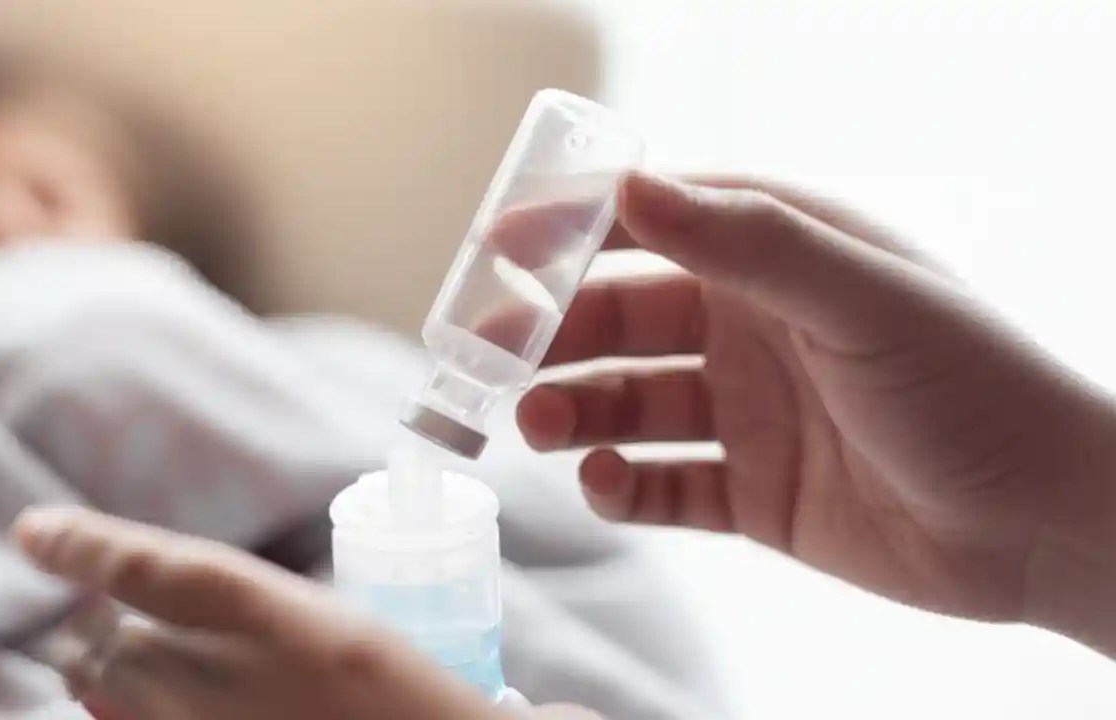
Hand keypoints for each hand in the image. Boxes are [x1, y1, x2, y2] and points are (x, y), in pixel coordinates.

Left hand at [12, 507, 588, 718]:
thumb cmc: (391, 687)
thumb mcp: (325, 622)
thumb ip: (240, 606)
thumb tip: (166, 598)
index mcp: (253, 606)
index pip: (139, 565)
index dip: (79, 543)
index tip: (33, 530)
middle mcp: (208, 666)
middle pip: (103, 633)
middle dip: (94, 618)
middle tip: (103, 610)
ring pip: (102, 684)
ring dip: (99, 662)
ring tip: (115, 653)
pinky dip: (118, 706)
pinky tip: (149, 698)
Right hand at [516, 172, 1115, 653]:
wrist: (1041, 525)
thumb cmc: (970, 386)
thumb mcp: (859, 296)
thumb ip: (746, 241)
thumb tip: (632, 186)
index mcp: (778, 261)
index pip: (657, 225)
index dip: (576, 228)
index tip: (500, 241)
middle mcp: (753, 331)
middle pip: (624, 320)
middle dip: (553, 334)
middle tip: (491, 355)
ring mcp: (750, 415)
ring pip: (631, 406)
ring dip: (574, 412)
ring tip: (534, 425)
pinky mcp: (753, 494)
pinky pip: (664, 489)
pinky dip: (622, 489)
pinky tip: (604, 486)